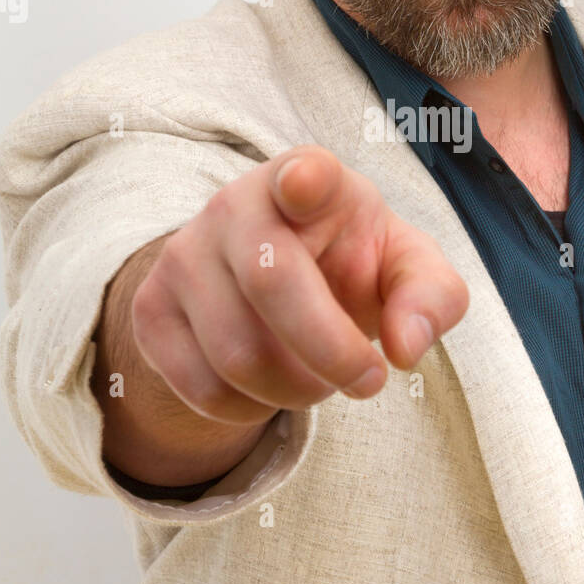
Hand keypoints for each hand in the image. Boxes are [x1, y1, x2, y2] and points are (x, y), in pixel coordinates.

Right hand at [131, 145, 469, 424]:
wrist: (270, 282)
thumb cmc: (352, 263)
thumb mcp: (406, 269)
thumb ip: (431, 297)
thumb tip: (407, 349)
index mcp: (310, 180)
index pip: (304, 173)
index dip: (304, 180)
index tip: (305, 184)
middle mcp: (236, 204)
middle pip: (272, 283)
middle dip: (331, 352)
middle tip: (369, 381)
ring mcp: (183, 254)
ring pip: (237, 353)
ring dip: (296, 391)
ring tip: (319, 379)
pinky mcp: (151, 307)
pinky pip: (202, 387)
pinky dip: (249, 409)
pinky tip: (271, 384)